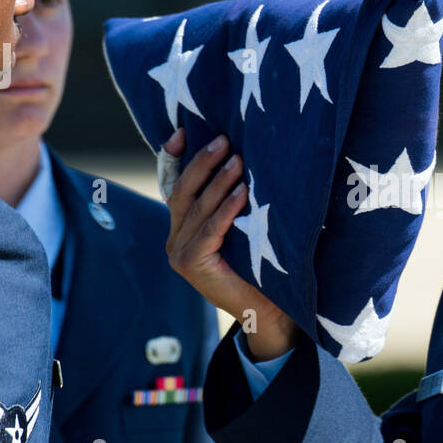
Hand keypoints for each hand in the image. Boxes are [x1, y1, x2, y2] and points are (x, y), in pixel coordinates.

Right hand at [161, 128, 298, 360]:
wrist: (268, 312)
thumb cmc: (261, 266)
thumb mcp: (243, 226)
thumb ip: (231, 201)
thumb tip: (242, 156)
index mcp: (182, 227)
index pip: (174, 184)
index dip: (176, 157)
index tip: (184, 130)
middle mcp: (174, 238)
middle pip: (183, 191)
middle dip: (203, 162)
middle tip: (224, 139)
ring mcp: (179, 253)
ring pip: (196, 208)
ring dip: (218, 181)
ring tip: (238, 159)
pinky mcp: (191, 265)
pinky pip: (209, 230)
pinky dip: (225, 209)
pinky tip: (241, 193)